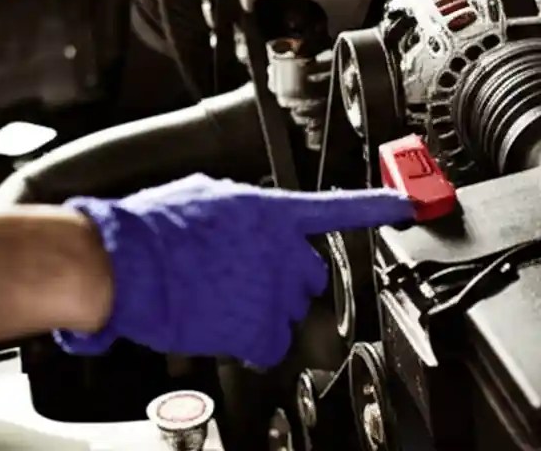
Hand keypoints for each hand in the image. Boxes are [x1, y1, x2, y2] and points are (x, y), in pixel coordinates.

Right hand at [54, 174, 411, 366]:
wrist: (127, 265)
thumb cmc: (153, 230)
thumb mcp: (203, 196)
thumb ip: (241, 210)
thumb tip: (246, 219)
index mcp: (270, 211)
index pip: (338, 207)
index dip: (380, 207)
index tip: (413, 205)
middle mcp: (282, 250)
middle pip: (309, 274)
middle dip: (283, 279)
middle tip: (241, 278)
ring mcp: (273, 291)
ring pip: (289, 310)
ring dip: (263, 310)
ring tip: (221, 299)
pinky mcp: (258, 327)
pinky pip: (272, 344)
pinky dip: (253, 344)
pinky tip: (227, 329)